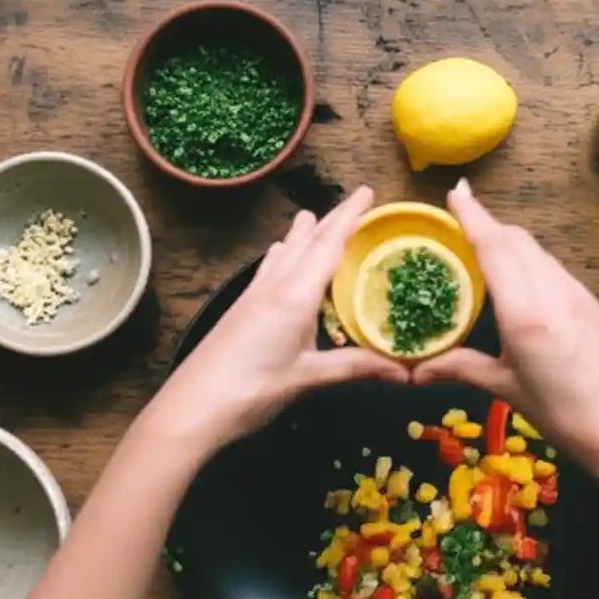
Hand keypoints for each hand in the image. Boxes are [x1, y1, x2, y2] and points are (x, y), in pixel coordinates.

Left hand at [157, 187, 408, 446]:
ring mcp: (253, 296)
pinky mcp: (241, 310)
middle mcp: (273, 286)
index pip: (328, 245)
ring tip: (310, 218)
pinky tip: (278, 260)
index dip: (350, 217)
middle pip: (306, 243)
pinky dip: (283, 256)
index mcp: (295, 295)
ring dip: (301, 235)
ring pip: (283, 254)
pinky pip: (268, 270)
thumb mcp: (309, 378)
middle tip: (352, 201)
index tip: (367, 192)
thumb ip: (355, 367)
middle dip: (330, 220)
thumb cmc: (252, 390)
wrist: (193, 407)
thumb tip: (405, 371)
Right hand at [413, 180, 598, 473]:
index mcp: (526, 312)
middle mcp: (553, 292)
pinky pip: (553, 269)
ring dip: (510, 241)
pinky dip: (529, 261)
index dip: (473, 217)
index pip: (495, 248)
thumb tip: (416, 371)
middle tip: (459, 220)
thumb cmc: (566, 416)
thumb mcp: (508, 390)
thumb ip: (464, 369)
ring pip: (538, 253)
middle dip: (489, 225)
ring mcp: (578, 295)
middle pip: (518, 241)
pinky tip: (519, 278)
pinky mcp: (592, 305)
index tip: (455, 191)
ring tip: (484, 245)